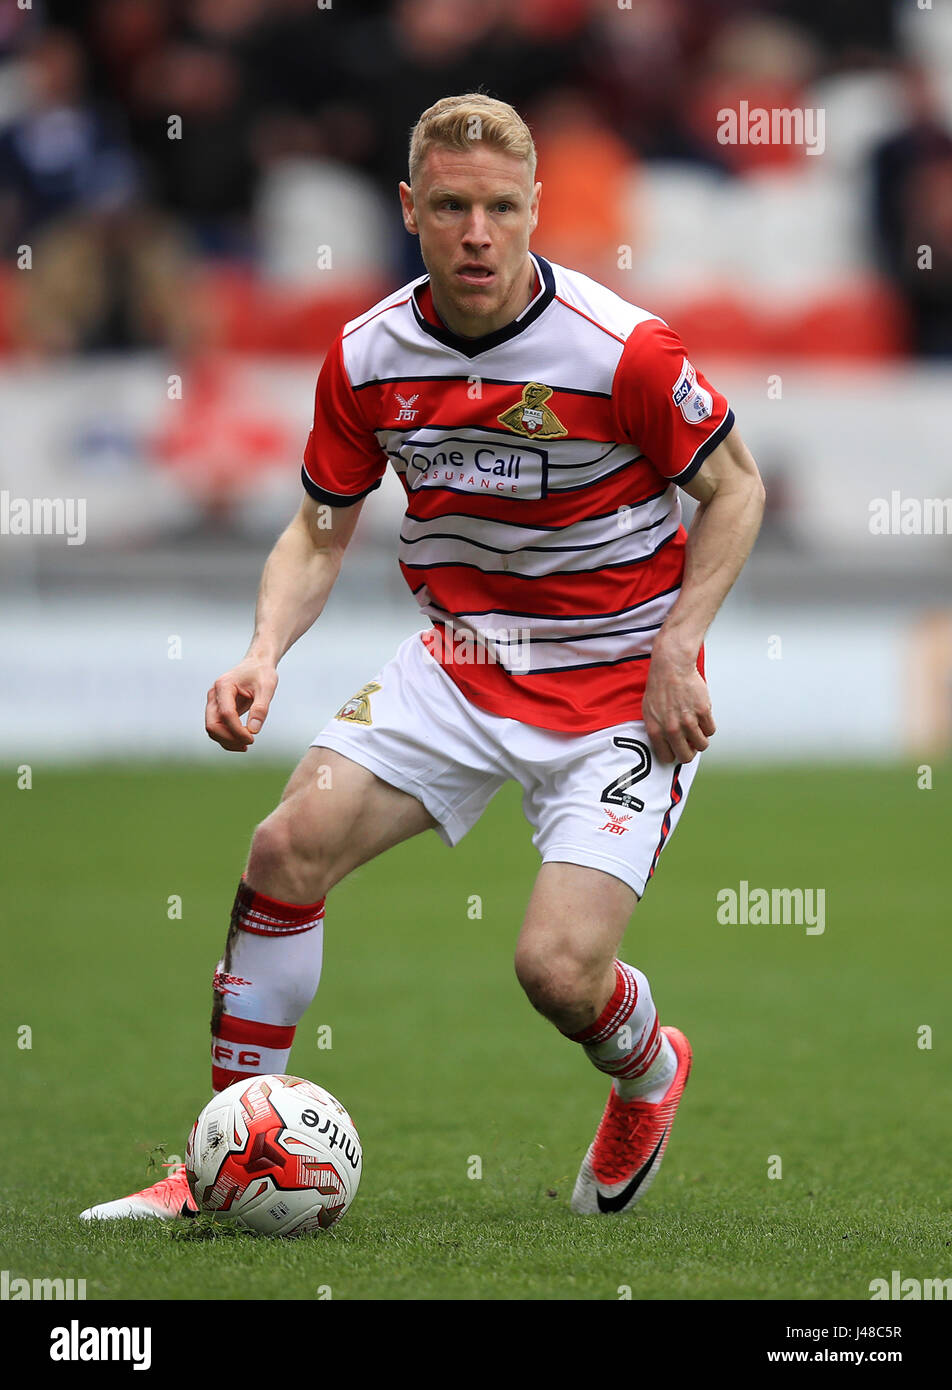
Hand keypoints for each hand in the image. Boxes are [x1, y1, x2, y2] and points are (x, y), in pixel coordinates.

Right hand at [205, 657, 278, 751]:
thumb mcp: (267, 688)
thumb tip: (253, 731)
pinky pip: (218, 727)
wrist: (256, 664)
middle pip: (212, 724)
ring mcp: (214, 702)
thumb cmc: (262, 673)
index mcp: (224, 686)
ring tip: (246, 745)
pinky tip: (242, 742)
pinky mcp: (217, 708)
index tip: (252, 738)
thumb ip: (260, 708)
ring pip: (212, 728)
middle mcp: (214, 695)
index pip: (226, 714)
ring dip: (227, 741)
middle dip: (229, 738)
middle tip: (249, 744)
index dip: (237, 730)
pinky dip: (227, 737)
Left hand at [642, 642, 714, 764]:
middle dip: (690, 752)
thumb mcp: (649, 711)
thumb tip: (666, 746)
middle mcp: (671, 728)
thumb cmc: (659, 688)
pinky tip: (702, 717)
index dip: (674, 754)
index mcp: (656, 730)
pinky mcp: (702, 711)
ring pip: (702, 745)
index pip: (667, 757)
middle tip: (691, 744)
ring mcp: (688, 720)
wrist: (672, 667)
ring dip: (701, 740)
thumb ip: (657, 730)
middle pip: (686, 757)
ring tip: (697, 730)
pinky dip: (708, 726)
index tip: (678, 749)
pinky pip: (710, 730)